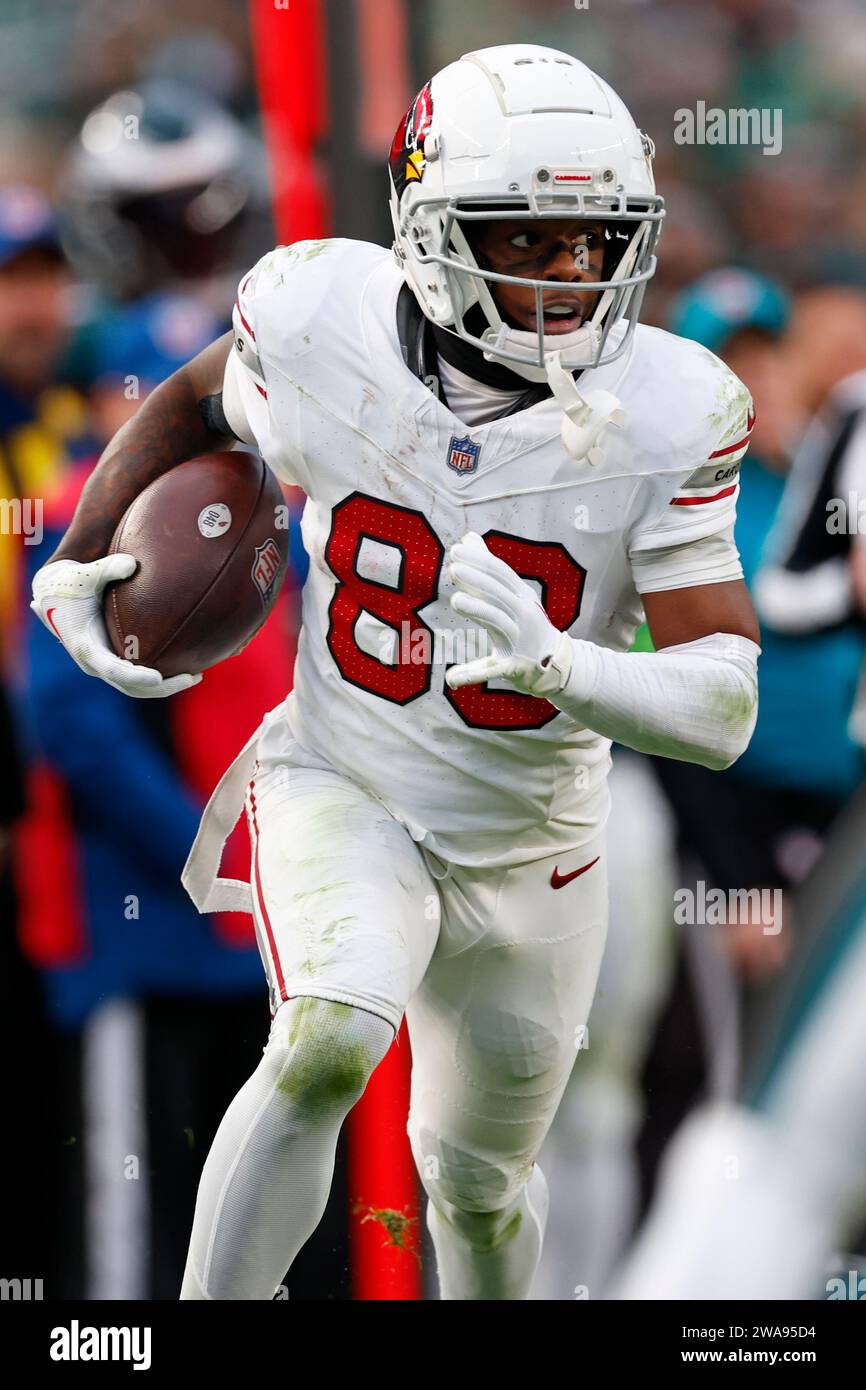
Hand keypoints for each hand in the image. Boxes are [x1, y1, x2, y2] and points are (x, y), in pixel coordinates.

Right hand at [31, 555, 200, 697]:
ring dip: (165, 685)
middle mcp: (93, 662)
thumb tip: (132, 563)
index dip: (135, 676)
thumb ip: (106, 568)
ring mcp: (103, 665)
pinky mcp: (112, 660)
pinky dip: (160, 676)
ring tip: (196, 676)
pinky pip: (137, 676)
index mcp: (85, 646)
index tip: (157, 677)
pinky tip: (185, 665)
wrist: (53, 594)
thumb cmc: (70, 582)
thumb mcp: (84, 575)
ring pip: (136, 687)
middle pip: (131, 687)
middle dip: (162, 687)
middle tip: (193, 678)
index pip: (112, 669)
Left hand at [444, 532, 573, 694]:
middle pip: (500, 594)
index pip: (501, 573)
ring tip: (456, 601)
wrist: (555, 664)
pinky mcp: (514, 666)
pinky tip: (452, 678)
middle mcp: (524, 614)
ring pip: (499, 622)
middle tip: (454, 568)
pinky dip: (472, 674)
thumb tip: (468, 538)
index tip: (457, 550)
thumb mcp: (512, 594)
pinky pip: (492, 670)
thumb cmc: (526, 623)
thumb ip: (487, 569)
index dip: (480, 561)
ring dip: (479, 610)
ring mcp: (520, 640)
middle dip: (478, 580)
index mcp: (522, 596)